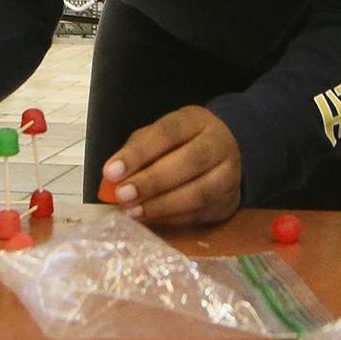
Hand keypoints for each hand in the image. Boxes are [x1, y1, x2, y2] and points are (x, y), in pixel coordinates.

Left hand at [104, 106, 242, 226]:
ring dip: (162, 205)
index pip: (168, 132)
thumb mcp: (157, 137)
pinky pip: (201, 213)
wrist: (222, 156)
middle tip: (123, 195)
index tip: (111, 171)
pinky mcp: (230, 201)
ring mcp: (229, 174)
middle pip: (191, 161)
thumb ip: (135, 154)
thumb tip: (111, 180)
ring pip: (200, 192)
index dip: (139, 153)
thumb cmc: (180, 145)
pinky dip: (172, 218)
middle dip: (152, 181)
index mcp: (197, 121)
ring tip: (133, 211)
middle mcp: (220, 144)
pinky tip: (151, 219)